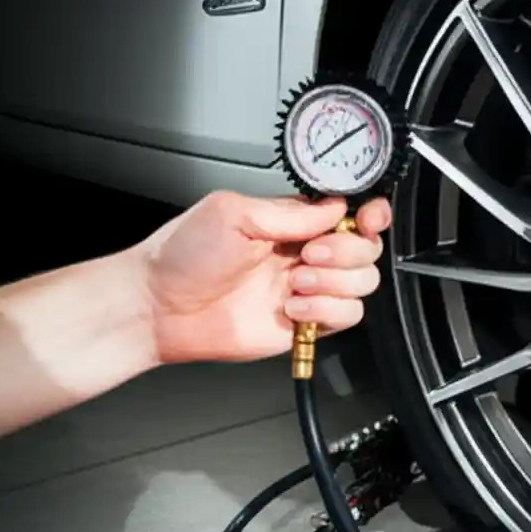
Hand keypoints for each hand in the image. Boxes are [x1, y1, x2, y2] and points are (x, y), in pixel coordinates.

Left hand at [132, 190, 390, 364]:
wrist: (160, 308)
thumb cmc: (182, 257)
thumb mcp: (232, 213)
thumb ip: (289, 212)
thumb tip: (334, 208)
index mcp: (292, 221)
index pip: (349, 213)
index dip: (370, 215)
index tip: (367, 218)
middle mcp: (306, 253)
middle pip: (366, 249)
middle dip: (346, 251)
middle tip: (307, 255)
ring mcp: (308, 289)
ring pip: (363, 283)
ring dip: (335, 282)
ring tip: (295, 283)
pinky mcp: (308, 323)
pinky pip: (347, 316)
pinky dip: (326, 311)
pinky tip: (294, 309)